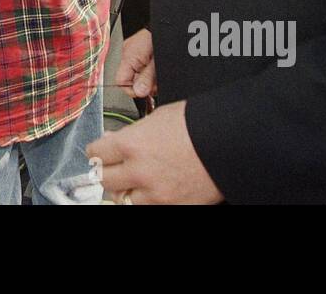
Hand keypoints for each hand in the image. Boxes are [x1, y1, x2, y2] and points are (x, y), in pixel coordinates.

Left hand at [87, 100, 222, 204]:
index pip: (95, 153)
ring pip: (122, 200)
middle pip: (104, 179)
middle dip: (106, 171)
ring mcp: (155, 193)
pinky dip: (145, 200)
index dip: (97, 150)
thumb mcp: (157, 118)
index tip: (98, 151)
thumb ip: (132, 133)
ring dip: (124, 190)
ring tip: (133, 180)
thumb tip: (113, 140)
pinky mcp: (172, 207)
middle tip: (111, 167)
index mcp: (132, 144)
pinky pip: (146, 208)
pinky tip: (151, 190)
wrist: (229, 143)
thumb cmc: (197, 125)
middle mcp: (139, 172)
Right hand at [115, 28, 155, 99]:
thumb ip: (146, 79)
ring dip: (145, 78)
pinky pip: (138, 65)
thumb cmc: (162, 42)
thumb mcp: (156, 65)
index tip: (144, 91)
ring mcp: (131, 49)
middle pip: (128, 79)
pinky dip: (146, 70)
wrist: (168, 28)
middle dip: (142, 84)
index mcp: (129, 56)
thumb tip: (138, 92)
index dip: (132, 90)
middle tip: (154, 82)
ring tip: (156, 74)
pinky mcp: (136, 48)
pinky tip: (154, 69)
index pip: (121, 82)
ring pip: (134, 73)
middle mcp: (127, 52)